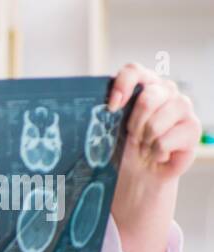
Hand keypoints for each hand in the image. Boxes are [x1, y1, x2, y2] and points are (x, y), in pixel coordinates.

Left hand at [108, 63, 200, 251]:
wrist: (139, 175)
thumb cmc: (122, 148)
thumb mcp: (108, 129)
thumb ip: (100, 114)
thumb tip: (65, 110)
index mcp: (142, 85)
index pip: (134, 70)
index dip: (123, 85)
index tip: (111, 107)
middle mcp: (165, 91)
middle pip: (149, 96)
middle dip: (134, 123)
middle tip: (132, 136)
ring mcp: (182, 107)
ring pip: (158, 120)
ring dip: (146, 140)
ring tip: (145, 146)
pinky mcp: (192, 128)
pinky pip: (167, 140)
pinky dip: (157, 153)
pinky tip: (158, 154)